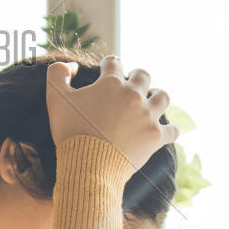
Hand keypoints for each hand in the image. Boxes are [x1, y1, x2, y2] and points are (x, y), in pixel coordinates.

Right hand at [45, 56, 179, 169]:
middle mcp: (133, 95)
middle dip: (138, 77)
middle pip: (143, 76)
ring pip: (162, 97)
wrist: (89, 165)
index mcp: (111, 83)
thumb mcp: (55, 99)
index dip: (110, 64)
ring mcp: (147, 116)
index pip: (114, 63)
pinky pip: (172, 130)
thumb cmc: (71, 132)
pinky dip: (171, 130)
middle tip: (134, 82)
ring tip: (154, 100)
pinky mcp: (156, 137)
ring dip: (158, 97)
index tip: (108, 68)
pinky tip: (168, 131)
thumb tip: (73, 66)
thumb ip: (57, 74)